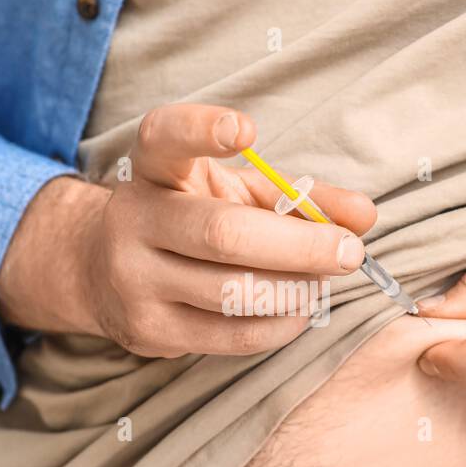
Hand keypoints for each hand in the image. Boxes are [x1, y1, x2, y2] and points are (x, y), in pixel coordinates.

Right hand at [0, 103, 376, 356]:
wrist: (103, 272)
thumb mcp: (236, 191)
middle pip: (224, 234)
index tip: (246, 130)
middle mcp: (134, 219)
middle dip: (300, 246)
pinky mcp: (149, 329)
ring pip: (232, 292)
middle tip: (349, 251)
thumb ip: (299, 197)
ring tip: (323, 281)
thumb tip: (362, 215)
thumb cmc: (189, 219)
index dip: (202, 130)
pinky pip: (231, 336)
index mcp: (153, 168)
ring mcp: (135, 278)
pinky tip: (300, 309)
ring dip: (297, 289)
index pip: (165, 137)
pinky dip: (281, 325)